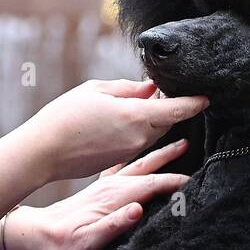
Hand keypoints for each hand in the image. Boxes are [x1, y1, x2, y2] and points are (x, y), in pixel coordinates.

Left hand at [6, 138, 191, 249]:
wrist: (37, 234)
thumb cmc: (64, 243)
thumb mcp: (88, 240)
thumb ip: (113, 225)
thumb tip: (138, 210)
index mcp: (114, 196)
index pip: (153, 185)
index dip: (176, 182)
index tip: (197, 179)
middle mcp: (112, 186)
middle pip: (148, 167)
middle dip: (171, 156)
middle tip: (192, 142)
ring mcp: (106, 185)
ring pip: (138, 163)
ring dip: (159, 153)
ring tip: (179, 142)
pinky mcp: (99, 188)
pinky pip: (122, 167)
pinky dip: (136, 158)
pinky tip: (141, 152)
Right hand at [22, 79, 207, 182]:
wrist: (43, 153)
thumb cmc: (65, 116)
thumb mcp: (96, 91)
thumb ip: (128, 89)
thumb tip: (151, 88)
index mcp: (135, 116)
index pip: (177, 110)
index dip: (194, 102)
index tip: (206, 96)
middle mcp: (138, 138)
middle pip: (167, 122)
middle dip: (172, 108)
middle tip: (166, 90)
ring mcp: (129, 152)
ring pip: (153, 133)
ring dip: (155, 119)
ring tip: (146, 102)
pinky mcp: (119, 161)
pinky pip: (139, 143)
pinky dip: (141, 130)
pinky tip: (127, 120)